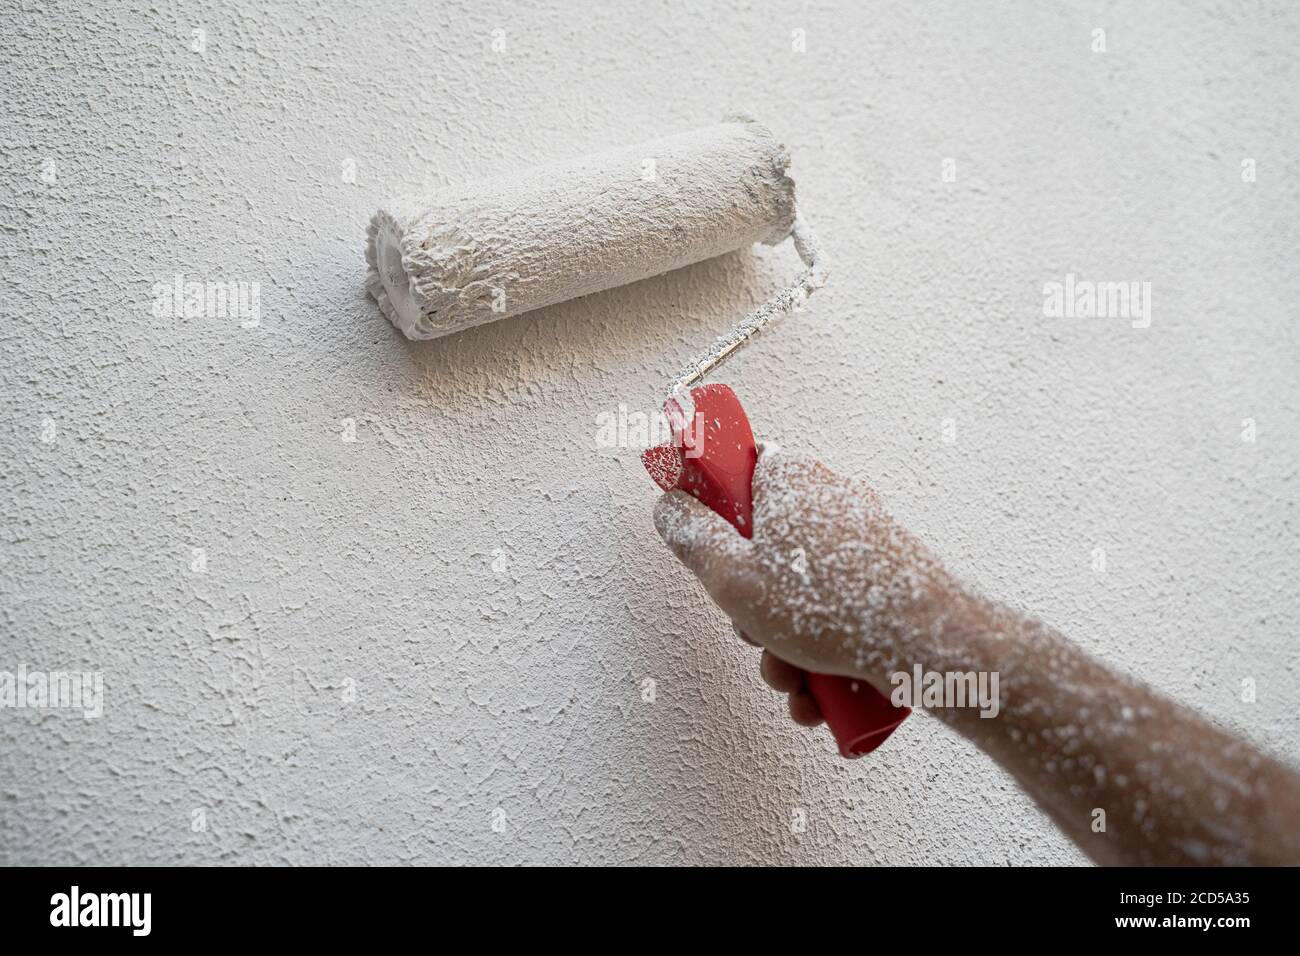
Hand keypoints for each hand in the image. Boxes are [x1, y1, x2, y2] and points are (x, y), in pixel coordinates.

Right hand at [652, 446, 961, 719]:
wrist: (925, 644)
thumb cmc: (831, 605)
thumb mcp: (731, 576)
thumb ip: (690, 536)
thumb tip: (669, 507)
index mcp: (790, 477)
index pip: (738, 469)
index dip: (714, 511)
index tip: (706, 547)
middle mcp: (829, 497)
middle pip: (764, 546)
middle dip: (752, 607)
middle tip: (753, 633)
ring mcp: (861, 538)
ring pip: (799, 590)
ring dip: (783, 644)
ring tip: (793, 679)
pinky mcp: (883, 578)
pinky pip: (835, 611)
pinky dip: (821, 651)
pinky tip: (818, 693)